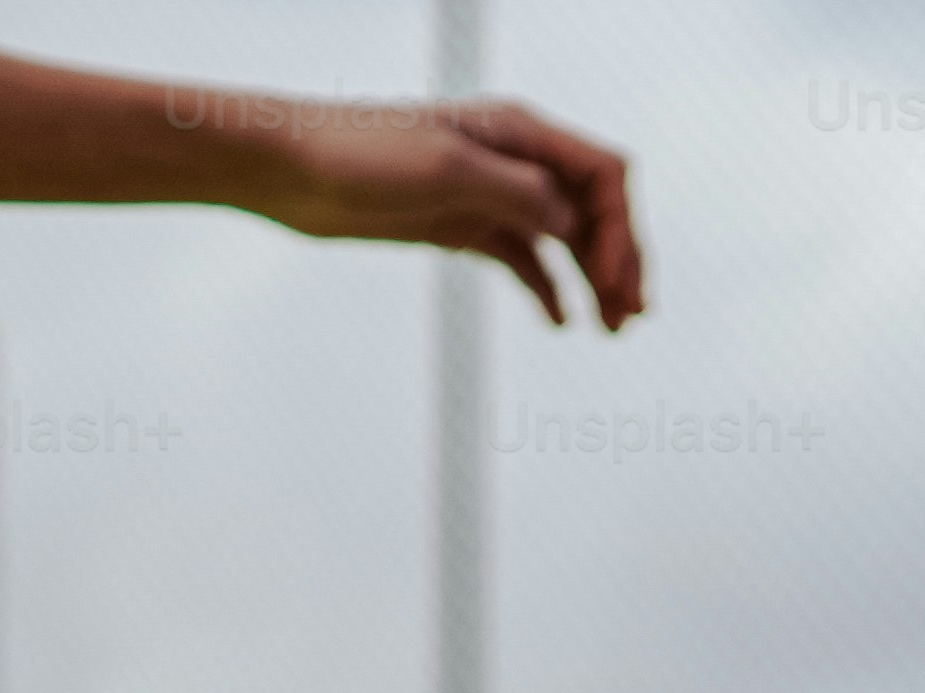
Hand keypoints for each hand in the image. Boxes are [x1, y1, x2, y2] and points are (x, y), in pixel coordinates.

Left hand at [246, 95, 643, 328]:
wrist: (293, 168)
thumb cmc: (362, 153)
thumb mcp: (448, 170)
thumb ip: (516, 192)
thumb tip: (569, 220)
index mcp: (519, 132)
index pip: (601, 175)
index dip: (621, 229)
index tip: (613, 283)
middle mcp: (513, 159)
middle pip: (591, 209)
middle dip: (619, 260)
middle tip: (632, 317)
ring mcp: (489, 193)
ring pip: (561, 236)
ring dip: (591, 278)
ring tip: (610, 328)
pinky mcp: (460, 225)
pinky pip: (520, 256)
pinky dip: (545, 286)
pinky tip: (560, 321)